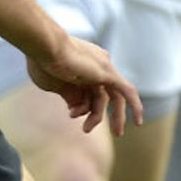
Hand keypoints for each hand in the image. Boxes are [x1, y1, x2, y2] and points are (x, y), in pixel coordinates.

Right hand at [25, 35, 144, 136]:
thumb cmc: (42, 64)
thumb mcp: (55, 85)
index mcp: (82, 66)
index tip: (72, 113)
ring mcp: (103, 68)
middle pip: (105, 95)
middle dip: (109, 115)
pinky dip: (135, 105)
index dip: (82, 106)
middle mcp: (95, 66)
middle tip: (113, 132)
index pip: (89, 91)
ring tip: (101, 131)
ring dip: (111, 117)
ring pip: (113, 98)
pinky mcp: (108, 73)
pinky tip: (138, 121)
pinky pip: (127, 91)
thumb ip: (68, 95)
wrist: (45, 47)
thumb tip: (76, 109)